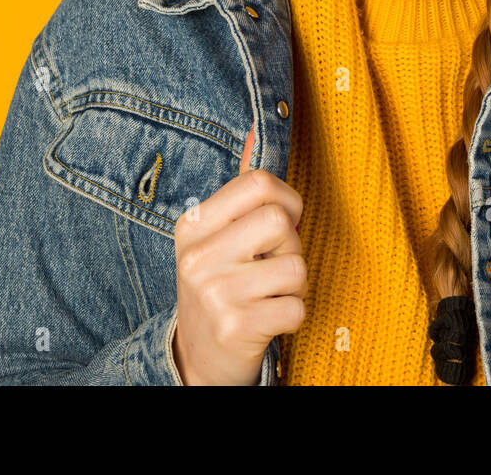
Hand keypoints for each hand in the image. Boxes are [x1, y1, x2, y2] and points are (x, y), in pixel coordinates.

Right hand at [171, 125, 305, 384]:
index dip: (287, 200)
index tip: (281, 222)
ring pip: (296, 266)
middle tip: (271, 265)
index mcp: (193, 225)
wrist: (196, 358)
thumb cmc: (219, 285)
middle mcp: (197, 256)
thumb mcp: (217, 235)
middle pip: (281, 221)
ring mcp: (213, 293)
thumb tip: (256, 131)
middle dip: (291, 245)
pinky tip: (267, 318)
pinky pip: (297, 307)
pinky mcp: (235, 328)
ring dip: (294, 284)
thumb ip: (241, 190)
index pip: (259, 182)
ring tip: (267, 293)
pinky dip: (292, 315)